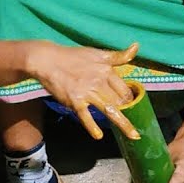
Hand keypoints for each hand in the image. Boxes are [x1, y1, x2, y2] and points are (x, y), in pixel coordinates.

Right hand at [25, 41, 140, 140]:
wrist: (48, 60)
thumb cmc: (73, 56)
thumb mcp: (98, 53)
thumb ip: (118, 56)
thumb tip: (136, 46)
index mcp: (107, 70)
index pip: (125, 89)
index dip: (131, 99)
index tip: (133, 107)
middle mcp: (99, 82)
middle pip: (120, 101)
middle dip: (129, 112)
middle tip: (134, 122)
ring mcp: (87, 92)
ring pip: (110, 110)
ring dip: (123, 124)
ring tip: (134, 136)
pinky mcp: (75, 101)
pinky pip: (86, 116)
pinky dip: (92, 127)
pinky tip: (98, 135)